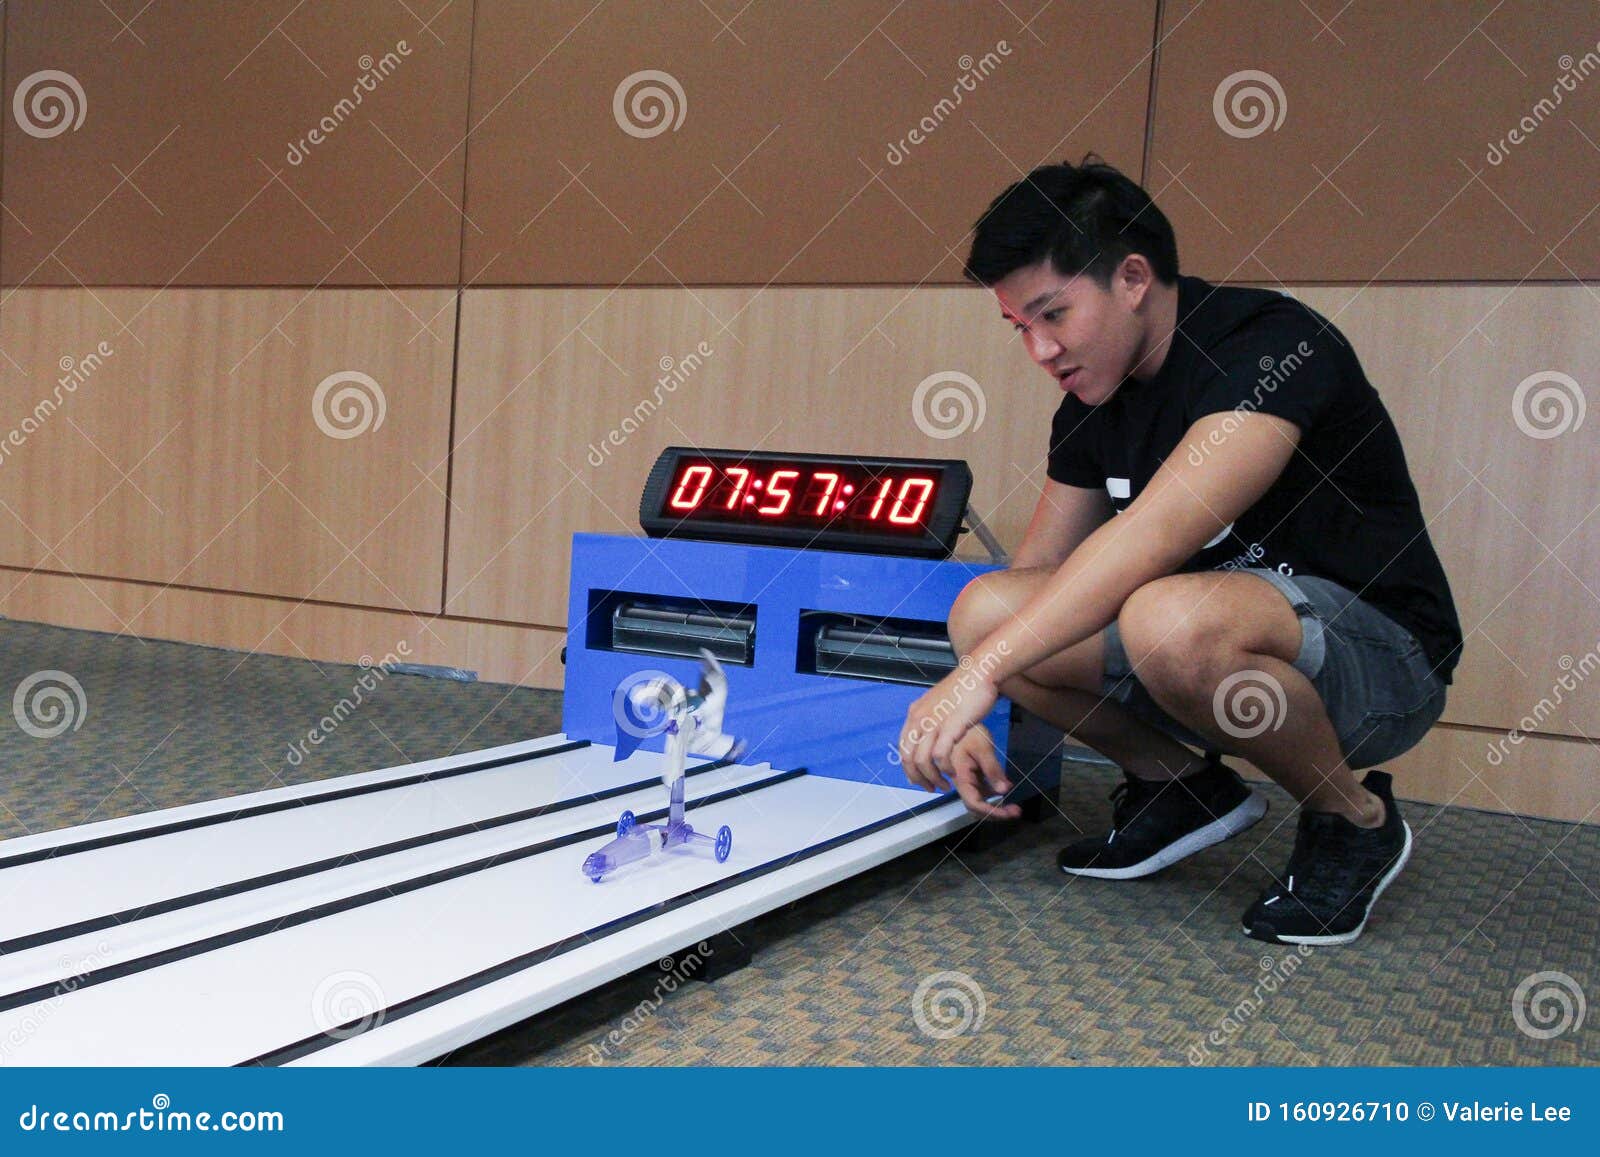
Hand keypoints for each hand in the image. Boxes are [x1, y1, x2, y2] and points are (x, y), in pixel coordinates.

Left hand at [898, 673, 1016, 817]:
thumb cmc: (963, 688)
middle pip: (908, 758)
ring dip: (932, 777)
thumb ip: (930, 720)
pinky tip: (953, 772)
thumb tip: (927, 736)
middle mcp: (919, 719)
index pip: (902, 748)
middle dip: (918, 778)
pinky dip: (945, 768)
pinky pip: (940, 755)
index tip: (919, 780)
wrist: (978, 673)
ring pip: (922, 760)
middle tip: (931, 788)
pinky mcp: (950, 726)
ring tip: (944, 784)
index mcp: (914, 714)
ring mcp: (933, 722)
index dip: (909, 768)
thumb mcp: (938, 704)